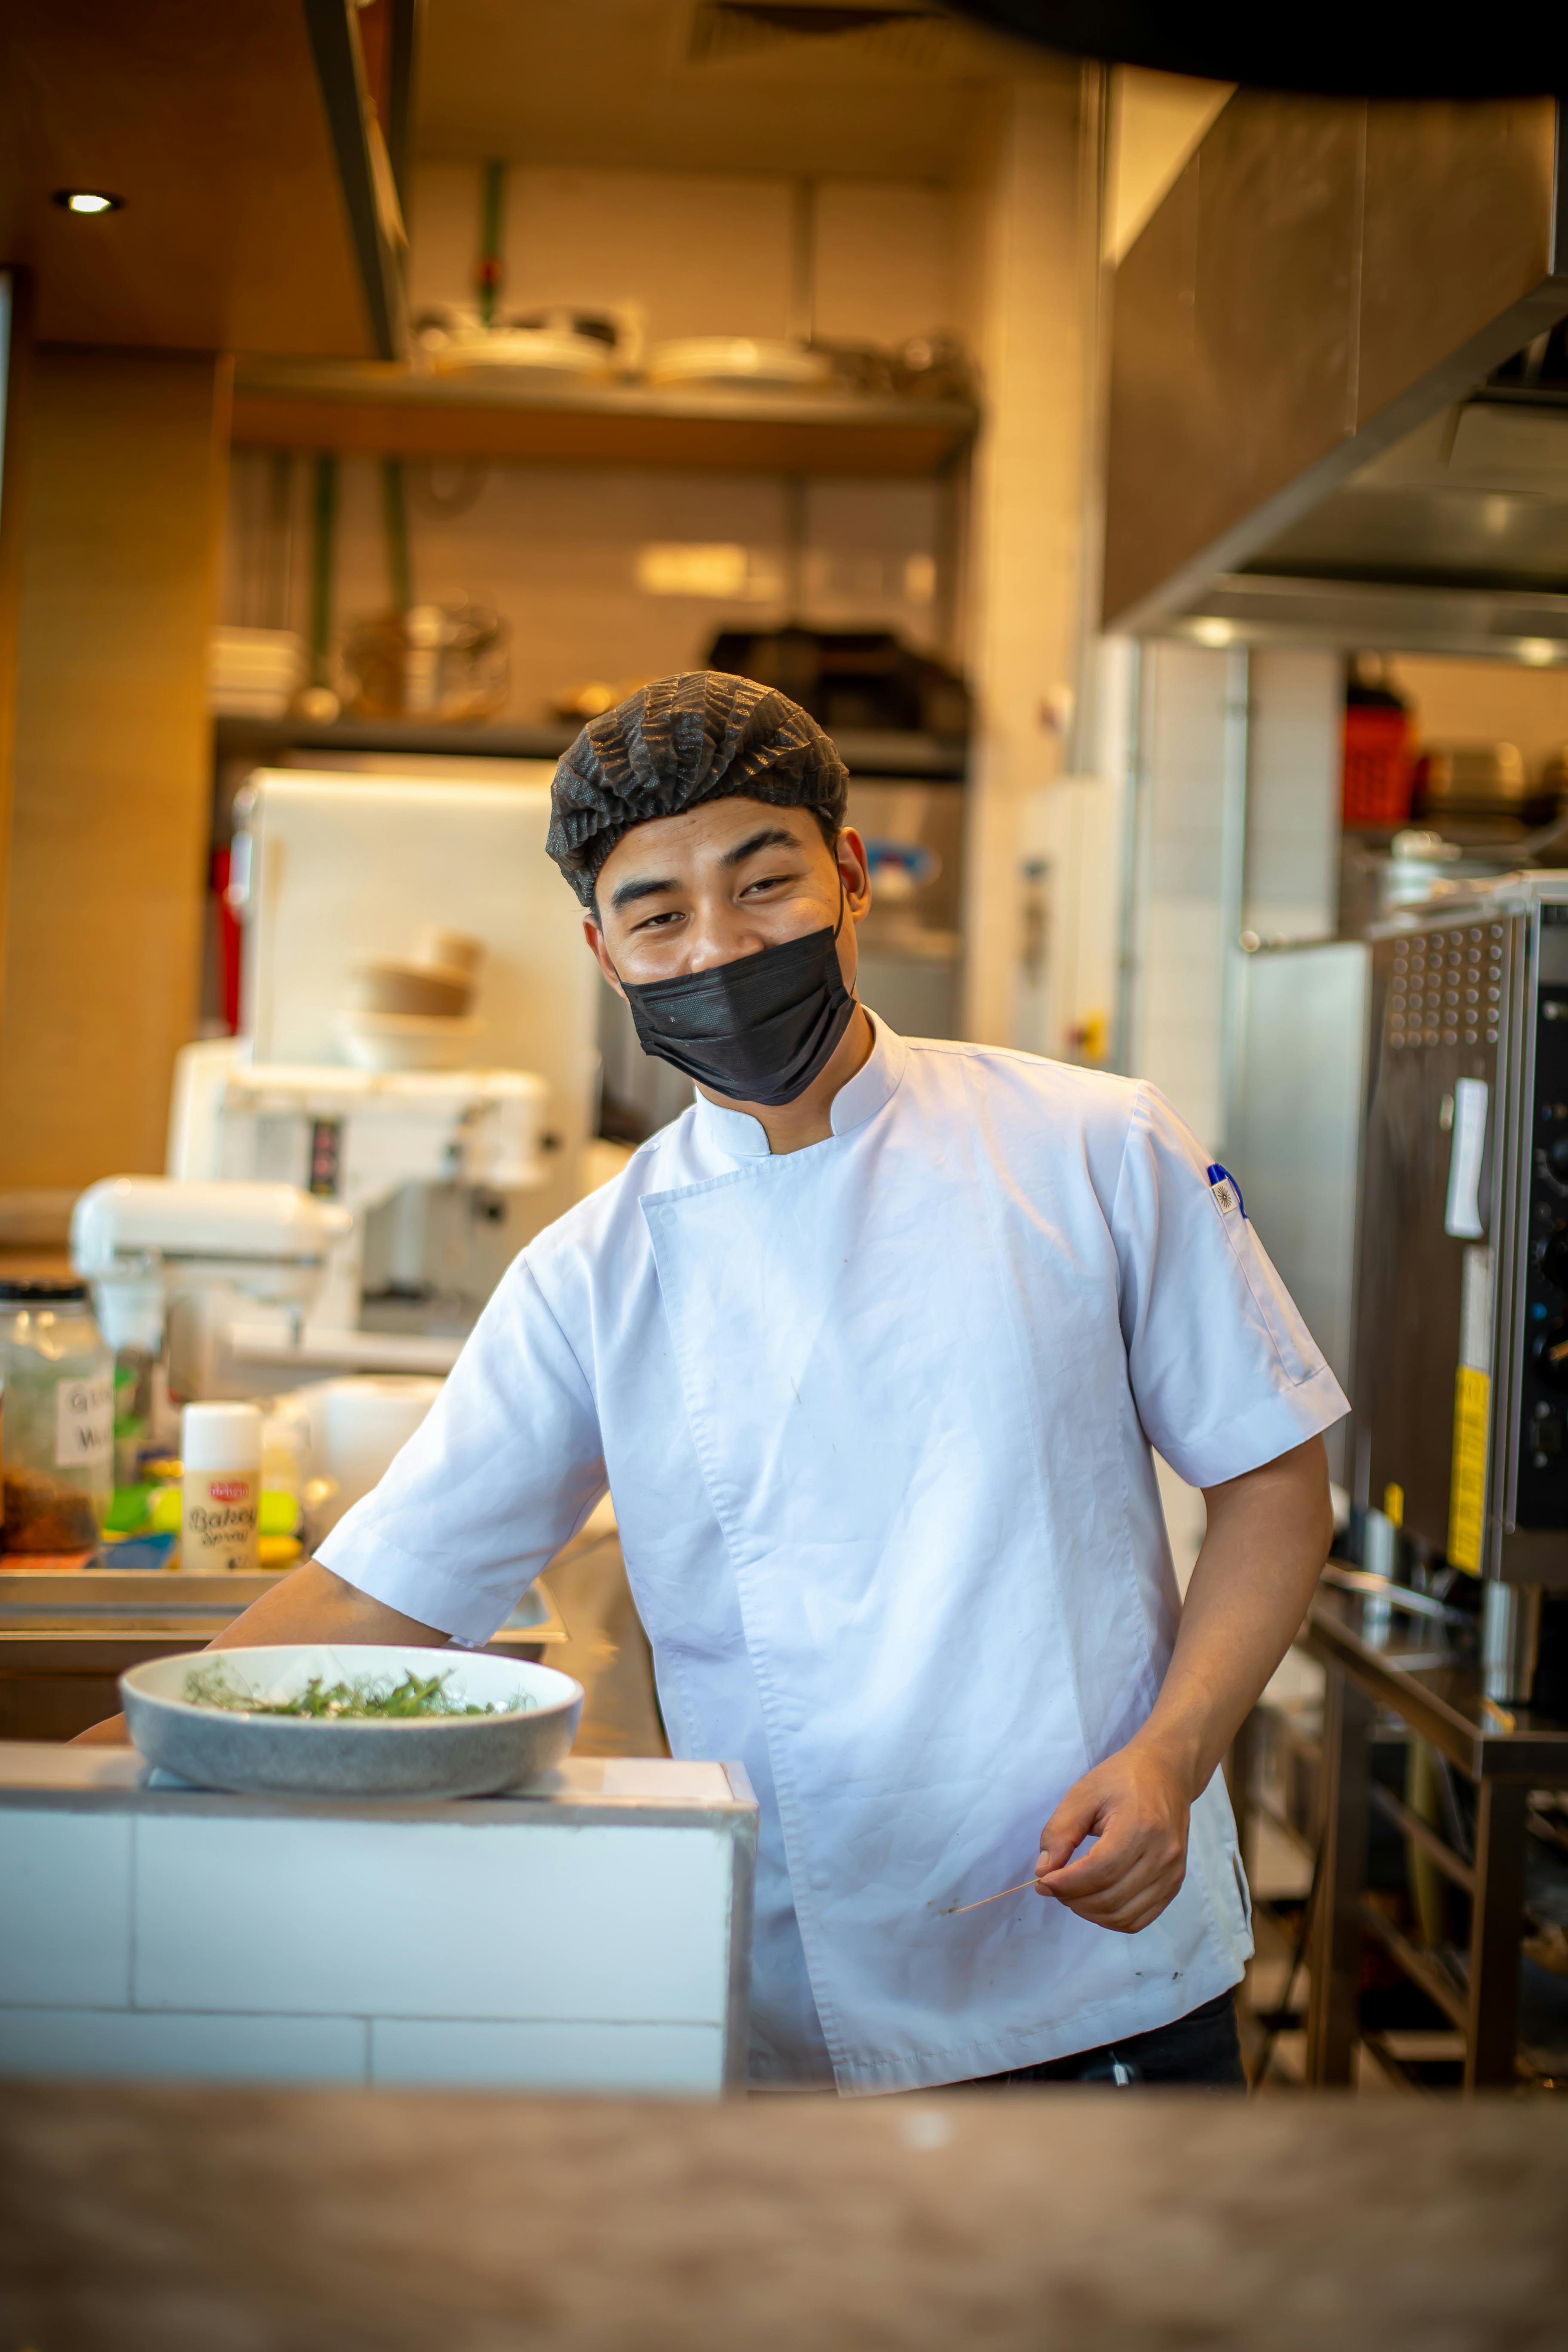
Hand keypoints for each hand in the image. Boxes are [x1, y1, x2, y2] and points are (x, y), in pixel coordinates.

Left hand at [1035, 1738, 1193, 1932]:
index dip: (1066, 1884)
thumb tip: (1044, 1872)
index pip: (1099, 1871)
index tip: (1042, 1881)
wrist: (1166, 1773)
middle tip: (1053, 1885)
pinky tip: (1094, 1901)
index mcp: (1141, 1826)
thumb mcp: (1083, 1794)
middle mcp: (1162, 1854)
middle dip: (1073, 1899)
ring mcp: (1172, 1873)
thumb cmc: (1122, 1778)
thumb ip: (1060, 1832)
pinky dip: (1112, 1918)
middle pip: (1111, 1898)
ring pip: (1124, 1916)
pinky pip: (1140, 1919)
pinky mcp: (1174, 1884)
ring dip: (1090, 1913)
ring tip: (1071, 1893)